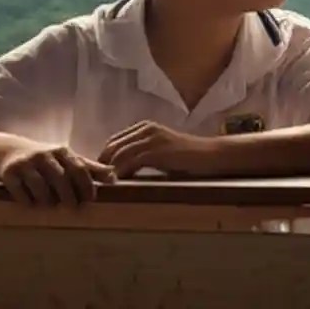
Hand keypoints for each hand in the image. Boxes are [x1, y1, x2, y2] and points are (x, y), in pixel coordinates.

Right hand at [0, 144, 116, 206]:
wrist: (9, 151)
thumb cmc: (46, 160)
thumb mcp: (67, 160)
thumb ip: (90, 168)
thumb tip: (115, 177)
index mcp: (61, 151)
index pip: (79, 169)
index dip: (87, 187)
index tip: (90, 201)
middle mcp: (43, 155)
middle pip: (62, 181)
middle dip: (69, 198)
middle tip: (73, 208)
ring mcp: (25, 164)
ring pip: (42, 190)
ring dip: (48, 202)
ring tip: (50, 205)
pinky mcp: (9, 173)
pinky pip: (22, 194)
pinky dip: (28, 202)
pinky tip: (31, 204)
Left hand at [98, 121, 212, 177]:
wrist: (211, 156)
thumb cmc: (189, 158)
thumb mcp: (162, 152)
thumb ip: (143, 155)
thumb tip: (123, 170)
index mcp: (145, 127)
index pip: (115, 140)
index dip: (105, 156)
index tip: (100, 172)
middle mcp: (146, 129)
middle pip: (113, 145)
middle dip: (103, 163)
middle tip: (98, 180)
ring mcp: (152, 138)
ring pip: (120, 153)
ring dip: (110, 169)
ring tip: (105, 183)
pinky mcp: (158, 150)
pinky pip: (132, 160)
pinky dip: (122, 171)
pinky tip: (119, 181)